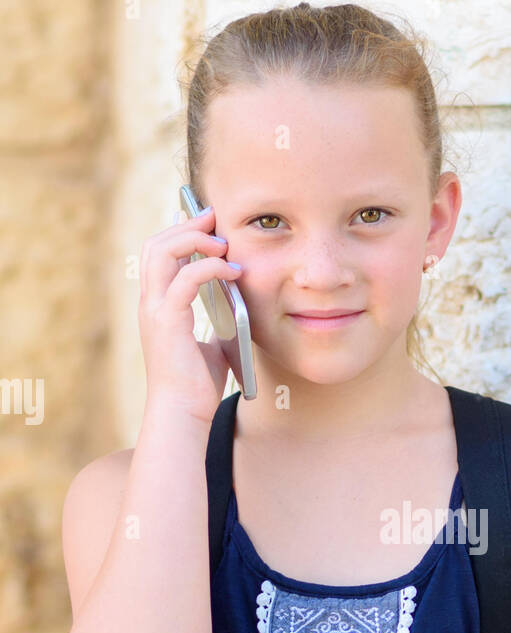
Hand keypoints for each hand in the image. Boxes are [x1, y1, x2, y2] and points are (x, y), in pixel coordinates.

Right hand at [137, 204, 242, 424]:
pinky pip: (185, 278)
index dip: (181, 232)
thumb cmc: (197, 385)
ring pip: (162, 252)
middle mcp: (150, 303)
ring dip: (195, 240)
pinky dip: (210, 267)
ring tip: (223, 243)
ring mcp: (155, 310)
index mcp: (157, 305)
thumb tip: (238, 308)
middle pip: (156, 244)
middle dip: (186, 225)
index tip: (210, 224)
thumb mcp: (213, 345)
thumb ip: (218, 323)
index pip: (158, 253)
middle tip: (215, 219)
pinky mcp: (167, 321)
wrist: (183, 413)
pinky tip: (233, 271)